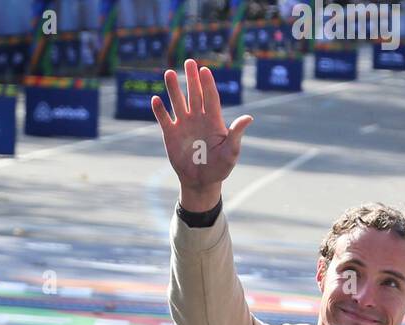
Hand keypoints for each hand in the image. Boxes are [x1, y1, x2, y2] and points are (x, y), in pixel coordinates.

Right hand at [152, 58, 253, 210]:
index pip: (210, 97)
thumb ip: (236, 134)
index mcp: (213, 120)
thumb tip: (248, 118)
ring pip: (178, 102)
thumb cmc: (220, 167)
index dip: (207, 84)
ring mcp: (183, 125)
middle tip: (189, 62)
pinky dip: (160, 110)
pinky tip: (156, 99)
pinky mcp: (171, 135)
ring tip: (169, 73)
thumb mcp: (231, 151)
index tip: (204, 71)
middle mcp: (198, 118)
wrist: (201, 182)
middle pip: (194, 94)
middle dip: (192, 78)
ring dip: (174, 89)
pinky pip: (165, 119)